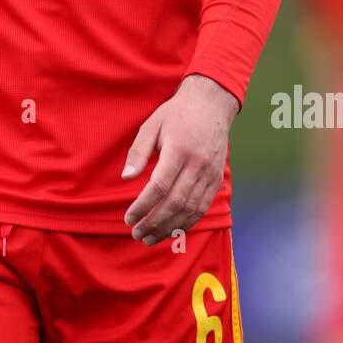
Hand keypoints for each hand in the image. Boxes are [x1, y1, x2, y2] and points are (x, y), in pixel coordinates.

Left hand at [121, 74, 239, 244]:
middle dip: (154, 223)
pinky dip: (187, 223)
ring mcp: (210, 174)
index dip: (143, 206)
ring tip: (150, 238)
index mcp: (179, 150)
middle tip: (137, 234)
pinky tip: (171, 230)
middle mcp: (197, 165)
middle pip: (175, 203)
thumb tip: (126, 177)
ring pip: (190, 210)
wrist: (211, 104)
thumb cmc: (176, 114)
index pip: (159, 187)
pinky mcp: (216, 180)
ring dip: (170, 228)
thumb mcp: (152, 125)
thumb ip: (139, 151)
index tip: (129, 218)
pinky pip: (202, 207)